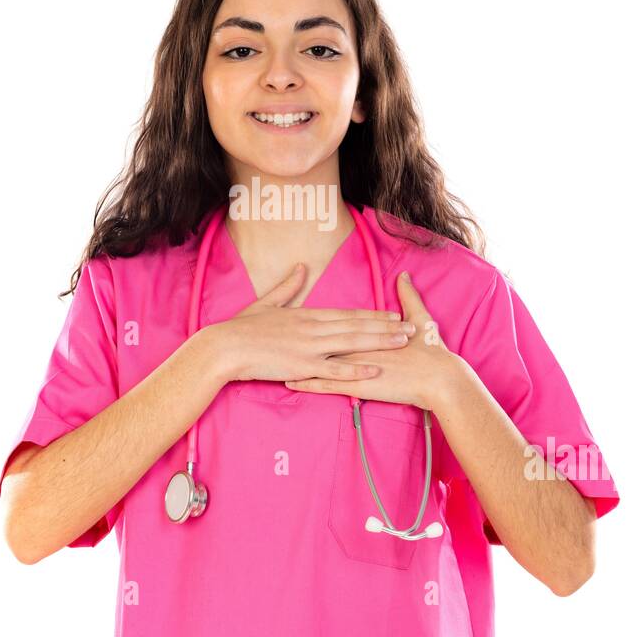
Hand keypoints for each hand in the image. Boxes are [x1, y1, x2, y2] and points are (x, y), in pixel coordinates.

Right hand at [203, 262, 416, 383]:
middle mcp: (313, 328)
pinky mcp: (302, 366)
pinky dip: (356, 368)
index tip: (393, 313)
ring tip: (403, 342)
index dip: (372, 314)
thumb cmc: (241, 328)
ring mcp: (309, 347)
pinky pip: (334, 368)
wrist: (224, 347)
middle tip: (412, 328)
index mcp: (306, 314)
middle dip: (387, 327)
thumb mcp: (266, 303)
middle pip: (357, 326)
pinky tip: (375, 368)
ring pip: (352, 343)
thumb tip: (300, 267)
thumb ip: (287, 287)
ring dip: (380, 342)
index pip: (347, 313)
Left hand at [283, 270, 466, 409]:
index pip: (339, 321)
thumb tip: (404, 276)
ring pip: (318, 362)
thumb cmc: (432, 351)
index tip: (300, 314)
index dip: (318, 319)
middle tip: (276, 333)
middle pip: (323, 338)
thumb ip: (409, 298)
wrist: (440, 378)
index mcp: (367, 331)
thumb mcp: (420, 318)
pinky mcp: (357, 386)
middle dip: (299, 336)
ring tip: (274, 356)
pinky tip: (288, 383)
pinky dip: (307, 384)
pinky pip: (326, 386)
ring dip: (296, 360)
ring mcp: (354, 367)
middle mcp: (356, 346)